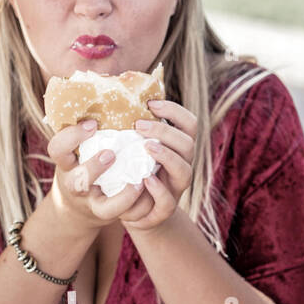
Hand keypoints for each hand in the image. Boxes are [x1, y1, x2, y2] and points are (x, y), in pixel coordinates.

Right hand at [47, 119, 147, 230]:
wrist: (84, 202)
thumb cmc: (84, 160)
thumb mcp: (78, 143)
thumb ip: (90, 122)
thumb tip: (110, 80)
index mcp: (67, 161)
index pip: (56, 149)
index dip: (70, 137)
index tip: (91, 123)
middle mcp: (76, 184)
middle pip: (76, 181)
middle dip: (94, 167)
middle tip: (112, 152)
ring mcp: (93, 203)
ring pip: (104, 207)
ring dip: (122, 194)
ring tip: (139, 178)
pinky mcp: (110, 214)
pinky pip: (122, 214)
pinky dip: (133, 203)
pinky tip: (143, 186)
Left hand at [117, 98, 197, 231]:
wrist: (128, 210)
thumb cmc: (128, 170)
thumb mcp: (132, 147)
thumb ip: (132, 128)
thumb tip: (114, 92)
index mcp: (177, 148)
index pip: (189, 123)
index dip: (175, 111)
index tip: (150, 103)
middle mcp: (181, 165)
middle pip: (188, 144)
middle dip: (165, 131)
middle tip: (139, 124)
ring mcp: (175, 188)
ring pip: (184, 171)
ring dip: (166, 156)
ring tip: (146, 147)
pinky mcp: (163, 211)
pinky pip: (168, 202)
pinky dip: (158, 189)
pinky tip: (145, 178)